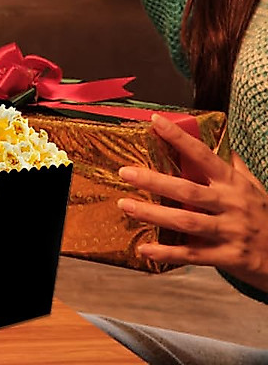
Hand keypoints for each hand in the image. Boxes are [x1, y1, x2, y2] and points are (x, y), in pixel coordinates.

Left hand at [116, 113, 267, 293]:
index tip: (155, 122)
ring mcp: (231, 232)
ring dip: (154, 214)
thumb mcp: (253, 188)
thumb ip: (233, 166)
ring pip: (186, 222)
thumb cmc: (265, 217)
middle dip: (154, 181)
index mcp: (234, 184)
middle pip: (188, 191)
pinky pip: (194, 254)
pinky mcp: (229, 257)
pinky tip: (145, 248)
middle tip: (125, 172)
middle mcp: (231, 205)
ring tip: (126, 206)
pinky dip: (168, 253)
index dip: (179, 138)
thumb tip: (216, 138)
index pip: (204, 155)